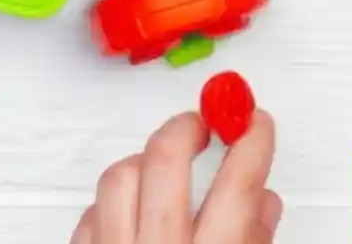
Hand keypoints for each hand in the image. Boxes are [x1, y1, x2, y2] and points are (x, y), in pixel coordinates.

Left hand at [70, 110, 282, 243]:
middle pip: (165, 159)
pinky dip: (112, 203)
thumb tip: (261, 201)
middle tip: (204, 124)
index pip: (237, 184)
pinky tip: (132, 210)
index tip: (252, 120)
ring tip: (163, 167)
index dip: (251, 140)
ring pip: (119, 176)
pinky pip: (90, 213)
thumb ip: (251, 241)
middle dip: (188, 127)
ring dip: (144, 162)